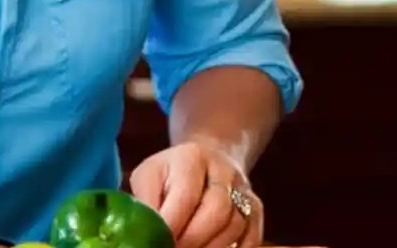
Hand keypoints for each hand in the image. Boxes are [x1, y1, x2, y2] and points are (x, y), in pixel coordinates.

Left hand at [129, 141, 261, 247]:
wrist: (209, 157)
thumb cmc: (170, 173)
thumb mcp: (149, 176)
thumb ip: (145, 202)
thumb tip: (141, 233)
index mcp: (191, 157)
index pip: (185, 196)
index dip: (172, 225)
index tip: (157, 242)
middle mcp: (224, 171)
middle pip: (216, 212)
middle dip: (191, 240)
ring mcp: (244, 190)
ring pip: (234, 227)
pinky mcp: (256, 209)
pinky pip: (252, 237)